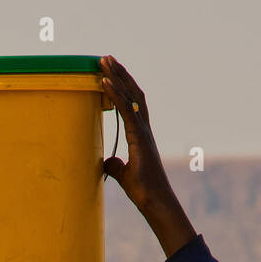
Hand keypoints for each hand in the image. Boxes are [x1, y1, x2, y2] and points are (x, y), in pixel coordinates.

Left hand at [100, 54, 196, 256]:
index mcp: (142, 136)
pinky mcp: (140, 138)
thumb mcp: (124, 176)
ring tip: (105, 60)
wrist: (156, 203)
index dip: (122, 87)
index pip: (132, 105)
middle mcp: (144, 129)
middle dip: (120, 74)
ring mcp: (144, 132)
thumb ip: (117, 166)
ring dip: (117, 77)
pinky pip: (126, 111)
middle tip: (106, 58)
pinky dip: (115, 95)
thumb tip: (107, 162)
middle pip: (133, 94)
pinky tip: (105, 81)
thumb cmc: (144, 192)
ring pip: (131, 97)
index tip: (110, 73)